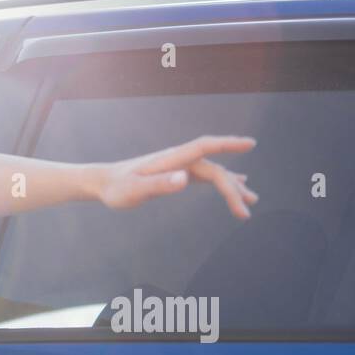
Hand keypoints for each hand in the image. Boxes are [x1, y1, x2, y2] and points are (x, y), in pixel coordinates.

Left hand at [91, 135, 258, 218]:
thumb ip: (158, 184)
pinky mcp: (176, 174)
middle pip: (214, 169)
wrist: (103, 183)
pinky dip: (224, 179)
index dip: (229, 143)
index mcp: (171, 159)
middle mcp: (178, 159)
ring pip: (213, 172)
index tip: (251, 143)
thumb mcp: (134, 190)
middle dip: (233, 188)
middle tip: (246, 212)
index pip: (205, 146)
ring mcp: (179, 166)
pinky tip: (238, 182)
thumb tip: (185, 179)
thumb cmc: (116, 188)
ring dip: (233, 185)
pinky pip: (206, 175)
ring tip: (252, 200)